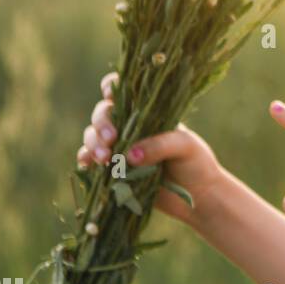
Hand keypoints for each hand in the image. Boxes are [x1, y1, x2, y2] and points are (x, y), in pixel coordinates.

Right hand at [76, 71, 225, 223]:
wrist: (198, 196)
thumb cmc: (196, 164)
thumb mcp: (185, 147)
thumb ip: (160, 145)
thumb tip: (130, 154)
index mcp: (148, 112)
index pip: (124, 91)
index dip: (111, 87)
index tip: (110, 95)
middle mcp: (130, 126)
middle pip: (103, 113)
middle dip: (102, 123)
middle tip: (112, 139)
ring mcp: (119, 146)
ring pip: (93, 135)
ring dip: (93, 143)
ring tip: (105, 158)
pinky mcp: (113, 168)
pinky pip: (90, 159)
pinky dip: (86, 158)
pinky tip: (89, 163)